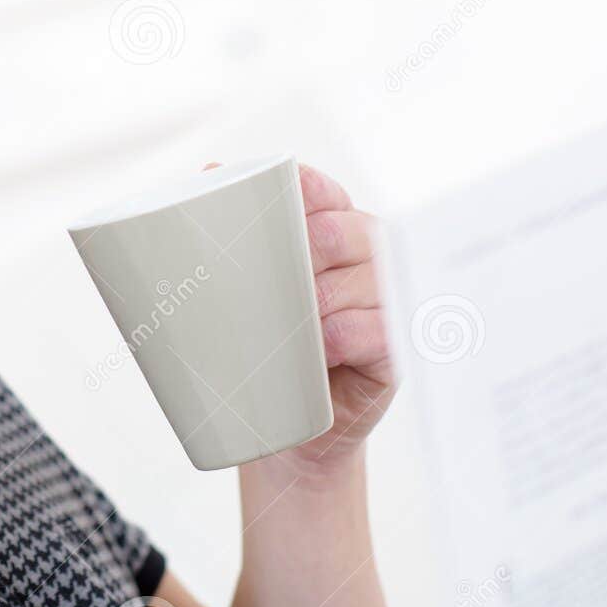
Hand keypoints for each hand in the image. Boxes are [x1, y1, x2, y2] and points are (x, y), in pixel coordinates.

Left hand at [203, 161, 396, 481]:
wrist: (280, 434)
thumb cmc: (258, 355)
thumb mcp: (237, 296)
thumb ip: (228, 236)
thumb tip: (209, 172)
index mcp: (327, 236)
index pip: (326, 194)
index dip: (309, 190)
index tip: (285, 195)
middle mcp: (363, 261)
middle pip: (348, 231)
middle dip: (314, 247)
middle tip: (276, 278)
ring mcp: (385, 305)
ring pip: (366, 279)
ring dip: (324, 298)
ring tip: (294, 323)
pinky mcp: (396, 351)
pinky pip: (381, 329)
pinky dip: (346, 336)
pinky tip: (322, 349)